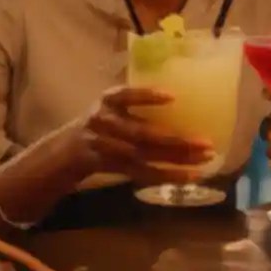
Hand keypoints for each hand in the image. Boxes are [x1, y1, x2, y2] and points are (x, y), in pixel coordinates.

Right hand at [72, 86, 214, 184]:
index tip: (172, 97)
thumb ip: (136, 101)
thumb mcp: (111, 106)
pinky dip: (168, 175)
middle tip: (205, 142)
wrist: (65, 151)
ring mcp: (106, 148)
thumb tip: (183, 95)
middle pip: (143, 134)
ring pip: (145, 157)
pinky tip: (191, 176)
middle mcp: (105, 123)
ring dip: (177, 160)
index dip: (146, 96)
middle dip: (176, 140)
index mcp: (107, 101)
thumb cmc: (100, 122)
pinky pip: (143, 174)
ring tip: (206, 159)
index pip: (125, 95)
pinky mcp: (112, 167)